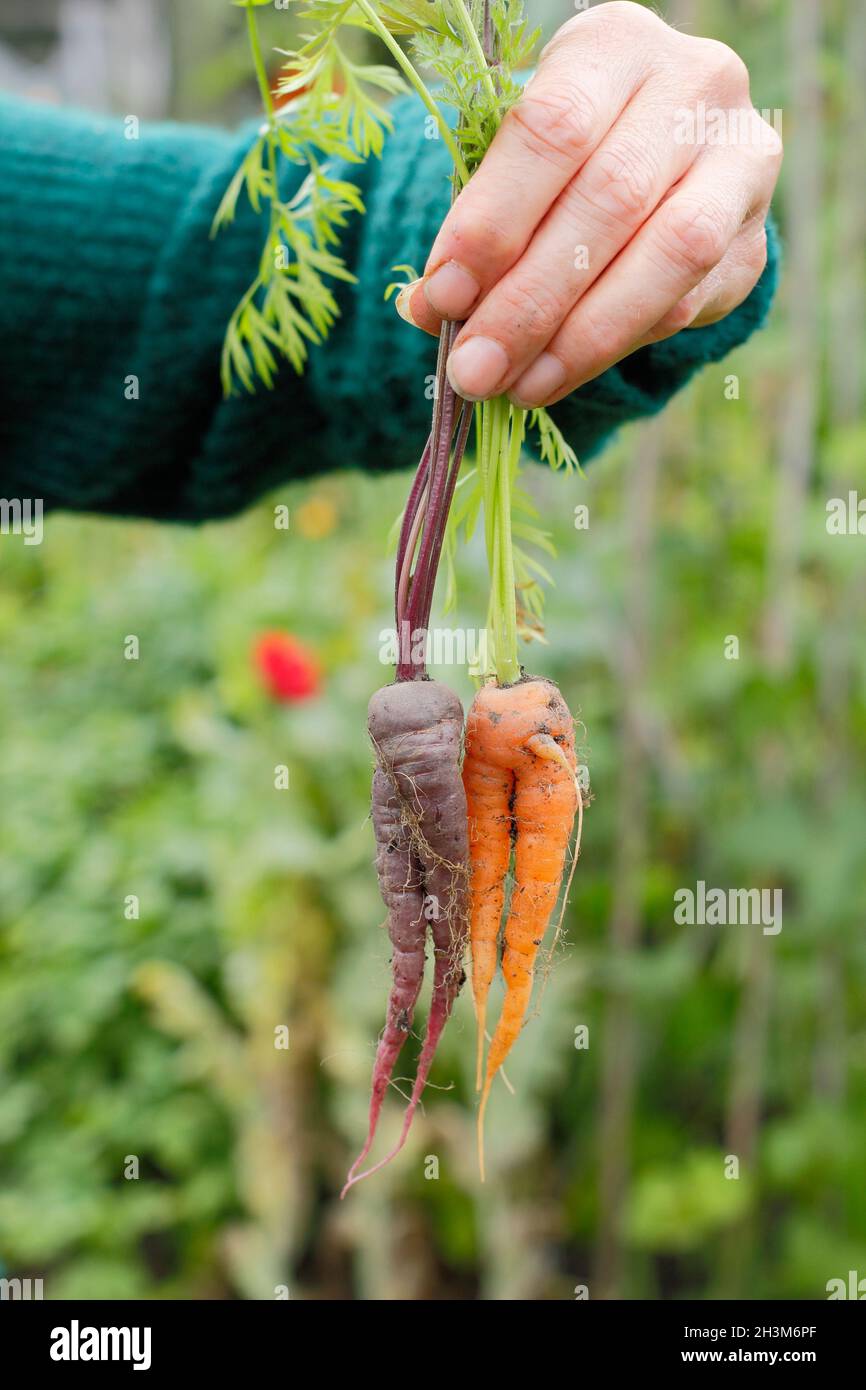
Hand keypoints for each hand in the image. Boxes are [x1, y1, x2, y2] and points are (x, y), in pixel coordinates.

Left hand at [396, 1, 781, 407]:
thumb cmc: (562, 159)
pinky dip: (618, 346)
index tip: (443, 296)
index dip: (494, 221)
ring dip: (583, 337)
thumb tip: (433, 310)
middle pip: (611, 198)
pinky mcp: (755, 239)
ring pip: (669, 255)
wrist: (660, 163)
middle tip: (474, 368)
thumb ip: (477, 228)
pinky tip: (560, 374)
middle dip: (531, 300)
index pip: (554, 129)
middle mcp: (695, 86)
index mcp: (615, 46)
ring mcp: (740, 161)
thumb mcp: (511, 166)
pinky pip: (689, 302)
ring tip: (517, 387)